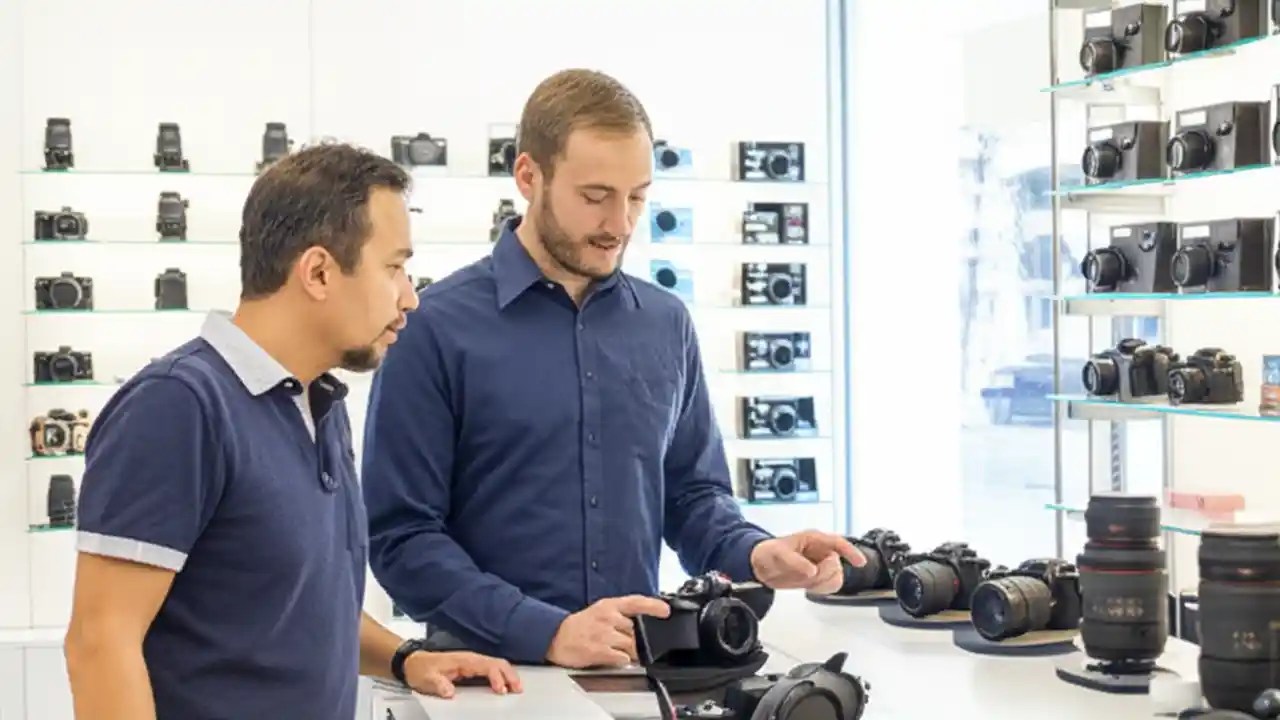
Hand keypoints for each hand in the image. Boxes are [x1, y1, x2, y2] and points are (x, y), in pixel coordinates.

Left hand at [403, 650, 521, 698]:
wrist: (414, 663)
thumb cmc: (422, 669)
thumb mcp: (428, 678)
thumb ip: (439, 684)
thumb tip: (450, 693)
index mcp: (464, 660)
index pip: (488, 666)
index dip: (497, 677)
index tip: (501, 690)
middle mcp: (471, 659)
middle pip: (498, 663)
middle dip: (510, 675)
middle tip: (518, 689)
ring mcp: (472, 662)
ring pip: (497, 665)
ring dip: (508, 675)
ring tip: (516, 688)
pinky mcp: (471, 667)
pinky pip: (491, 669)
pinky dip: (502, 675)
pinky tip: (505, 684)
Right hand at [546, 595, 671, 668]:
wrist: (557, 637)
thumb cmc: (581, 625)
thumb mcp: (601, 611)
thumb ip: (622, 614)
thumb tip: (644, 623)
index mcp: (609, 605)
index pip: (636, 602)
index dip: (653, 606)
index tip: (666, 611)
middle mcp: (608, 617)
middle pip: (637, 629)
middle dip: (640, 639)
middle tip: (633, 642)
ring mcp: (603, 634)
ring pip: (632, 645)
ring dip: (633, 652)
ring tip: (622, 650)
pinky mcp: (599, 651)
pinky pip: (622, 658)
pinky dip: (623, 660)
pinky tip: (615, 657)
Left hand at [750, 530, 865, 593]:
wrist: (760, 567)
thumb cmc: (769, 552)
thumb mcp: (778, 554)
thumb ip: (795, 562)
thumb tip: (812, 571)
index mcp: (813, 540)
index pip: (838, 543)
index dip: (851, 551)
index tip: (860, 562)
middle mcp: (820, 552)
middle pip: (837, 565)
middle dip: (824, 573)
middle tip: (808, 575)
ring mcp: (819, 565)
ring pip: (835, 577)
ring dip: (822, 583)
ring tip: (805, 581)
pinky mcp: (816, 578)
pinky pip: (827, 587)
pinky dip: (820, 589)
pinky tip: (809, 587)